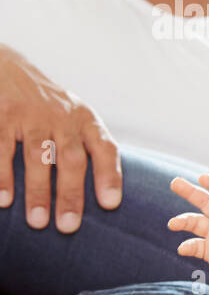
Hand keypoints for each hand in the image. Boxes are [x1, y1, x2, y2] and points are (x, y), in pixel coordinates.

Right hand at [0, 44, 121, 231]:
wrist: (8, 67)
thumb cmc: (49, 106)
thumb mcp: (74, 118)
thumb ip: (87, 147)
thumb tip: (106, 196)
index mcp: (86, 120)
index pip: (105, 148)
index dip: (110, 176)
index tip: (110, 204)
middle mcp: (63, 117)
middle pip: (71, 159)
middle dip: (70, 195)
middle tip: (68, 227)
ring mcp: (31, 115)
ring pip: (38, 157)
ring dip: (37, 191)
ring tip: (38, 222)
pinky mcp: (3, 115)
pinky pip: (2, 148)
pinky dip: (2, 176)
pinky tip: (3, 200)